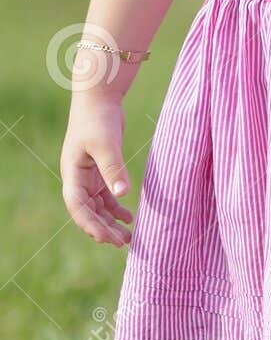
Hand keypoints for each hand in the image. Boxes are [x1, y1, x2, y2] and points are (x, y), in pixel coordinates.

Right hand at [60, 99, 133, 246]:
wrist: (100, 97)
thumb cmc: (98, 118)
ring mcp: (89, 175)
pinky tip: (129, 216)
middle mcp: (78, 179)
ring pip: (98, 207)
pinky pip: (107, 195)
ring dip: (110, 222)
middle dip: (103, 229)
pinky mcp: (101, 169)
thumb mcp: (106, 144)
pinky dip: (116, 207)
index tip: (108, 239)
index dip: (91, 225)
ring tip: (128, 236)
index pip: (78, 208)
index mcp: (73, 174)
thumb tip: (122, 195)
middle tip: (123, 242)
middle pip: (88, 212)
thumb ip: (113, 169)